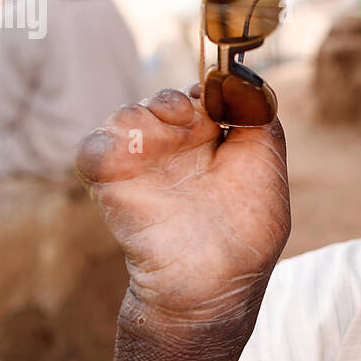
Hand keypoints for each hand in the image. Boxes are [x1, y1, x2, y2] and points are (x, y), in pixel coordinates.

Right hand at [75, 87, 290, 332]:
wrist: (214, 281)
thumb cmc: (247, 229)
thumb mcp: (266, 165)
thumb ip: (257, 117)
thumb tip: (242, 80)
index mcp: (213, 146)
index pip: (202, 97)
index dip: (211, 91)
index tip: (220, 100)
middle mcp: (175, 153)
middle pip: (165, 99)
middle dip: (178, 100)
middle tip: (193, 115)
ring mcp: (142, 166)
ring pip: (130, 113)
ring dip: (149, 114)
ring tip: (172, 132)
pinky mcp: (111, 183)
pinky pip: (93, 146)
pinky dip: (108, 140)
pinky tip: (137, 150)